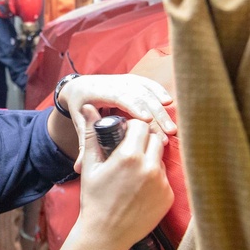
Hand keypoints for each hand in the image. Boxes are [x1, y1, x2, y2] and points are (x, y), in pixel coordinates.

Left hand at [58, 75, 175, 171]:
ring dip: (160, 109)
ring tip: (171, 128)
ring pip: (146, 91)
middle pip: (138, 95)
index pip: (119, 97)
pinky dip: (159, 92)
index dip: (134, 106)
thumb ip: (84, 143)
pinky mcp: (133, 80)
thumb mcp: (80, 123)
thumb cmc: (79, 107)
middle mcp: (114, 83)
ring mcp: (125, 80)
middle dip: (155, 114)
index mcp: (100, 92)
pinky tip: (169, 104)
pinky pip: (148, 84)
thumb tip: (78, 168)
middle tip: (166, 133)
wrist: (80, 86)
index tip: (146, 121)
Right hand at [73, 104, 173, 249]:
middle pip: (155, 138)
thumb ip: (92, 134)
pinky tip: (139, 190)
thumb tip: (88, 108)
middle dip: (144, 141)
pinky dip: (154, 180)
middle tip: (130, 152)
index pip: (141, 125)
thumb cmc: (94, 200)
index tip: (126, 135)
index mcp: (129, 156)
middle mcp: (150, 167)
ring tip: (133, 174)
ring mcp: (162, 183)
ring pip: (160, 159)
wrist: (105, 235)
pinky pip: (164, 179)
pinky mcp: (168, 197)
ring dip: (150, 160)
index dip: (133, 128)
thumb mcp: (90, 166)